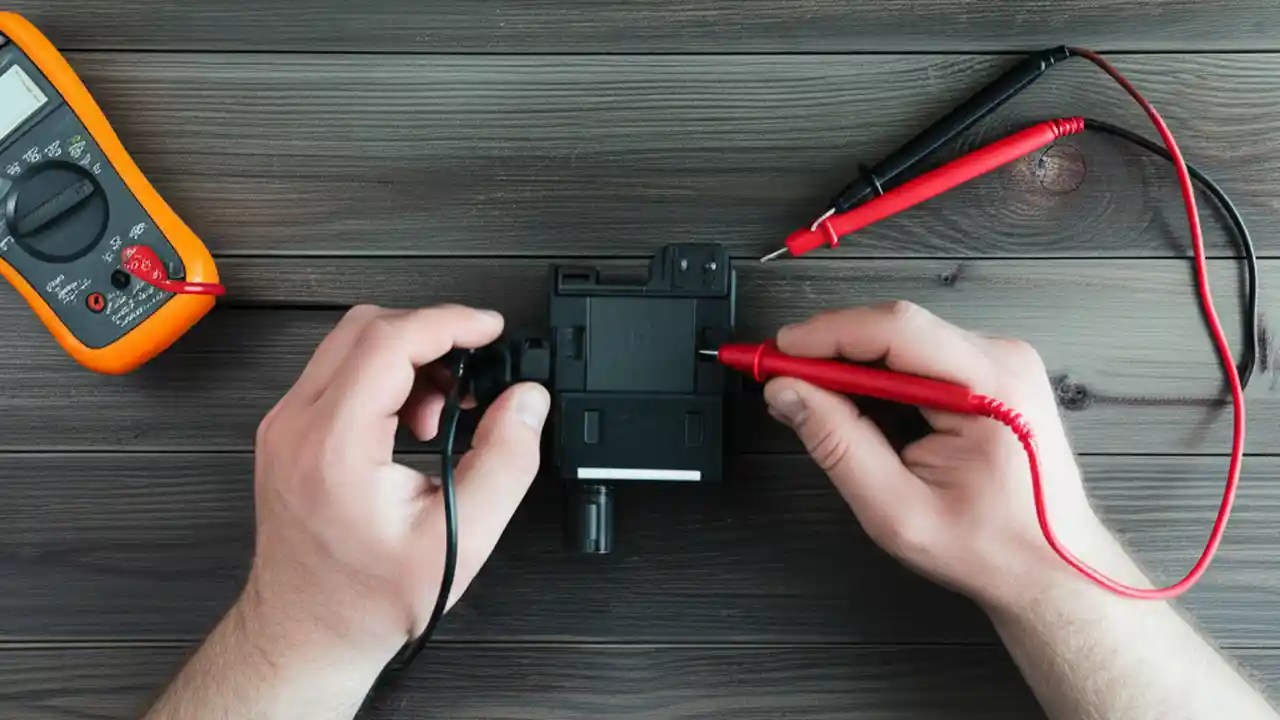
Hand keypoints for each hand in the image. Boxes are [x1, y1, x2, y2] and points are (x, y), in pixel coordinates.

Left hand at [244, 304, 549, 667]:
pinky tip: (416, 420)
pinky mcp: (288, 432)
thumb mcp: (461, 538)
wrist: (309, 633)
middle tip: (476, 365)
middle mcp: (296, 426)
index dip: (449, 322)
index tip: (488, 329)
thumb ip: (506, 461)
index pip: (389, 342)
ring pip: (350, 343)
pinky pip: (339, 371)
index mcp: (333, 446)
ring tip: (446, 409)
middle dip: (432, 334)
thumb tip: (526, 402)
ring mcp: (284, 426)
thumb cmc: (366, 599)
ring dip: (410, 357)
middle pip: (365, 327)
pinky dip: (386, 377)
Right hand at [763, 302, 1108, 610]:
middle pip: (897, 325)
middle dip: (831, 346)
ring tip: (811, 394)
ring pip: (904, 336)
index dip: (827, 334)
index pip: (895, 330)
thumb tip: (788, 394)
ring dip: (852, 360)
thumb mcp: (897, 509)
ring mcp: (1000, 361)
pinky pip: (921, 352)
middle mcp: (1002, 359)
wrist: (1051, 568)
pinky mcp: (991, 372)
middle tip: (781, 376)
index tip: (777, 353)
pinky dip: (878, 370)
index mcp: (991, 387)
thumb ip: (838, 445)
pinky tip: (852, 400)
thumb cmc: (991, 548)